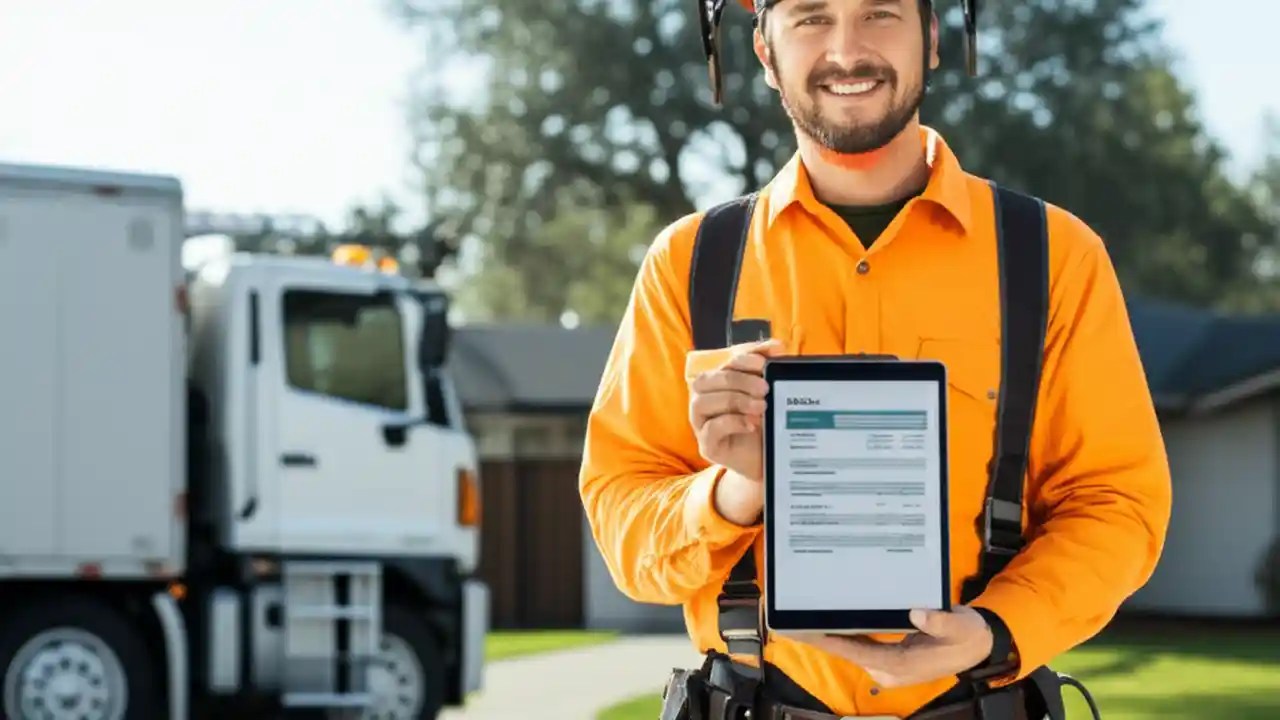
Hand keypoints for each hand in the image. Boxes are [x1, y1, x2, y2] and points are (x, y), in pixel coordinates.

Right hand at [688, 338, 785, 483]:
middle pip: (707, 380)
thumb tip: (776, 346)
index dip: (742, 358)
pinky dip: (732, 423)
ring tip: (760, 407)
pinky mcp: (706, 446)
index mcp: (717, 384)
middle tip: (764, 388)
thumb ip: (770, 370)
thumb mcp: (770, 396)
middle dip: (737, 380)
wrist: (767, 462)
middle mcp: (703, 400)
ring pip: (702, 402)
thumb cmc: (765, 426)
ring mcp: (701, 424)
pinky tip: (752, 425)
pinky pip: (710, 429)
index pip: (723, 363)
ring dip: (734, 400)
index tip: (765, 361)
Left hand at [795, 607, 994, 688]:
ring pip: (854, 651)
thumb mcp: (960, 626)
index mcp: (902, 664)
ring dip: (832, 638)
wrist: (978, 646)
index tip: (806, 632)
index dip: (831, 643)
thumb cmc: (968, 636)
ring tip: (805, 620)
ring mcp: (889, 668)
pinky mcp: (891, 660)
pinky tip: (833, 623)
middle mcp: (890, 670)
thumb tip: (917, 614)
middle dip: (823, 638)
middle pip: (849, 653)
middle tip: (793, 620)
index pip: (858, 652)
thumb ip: (940, 620)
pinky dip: (846, 637)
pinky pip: (862, 648)